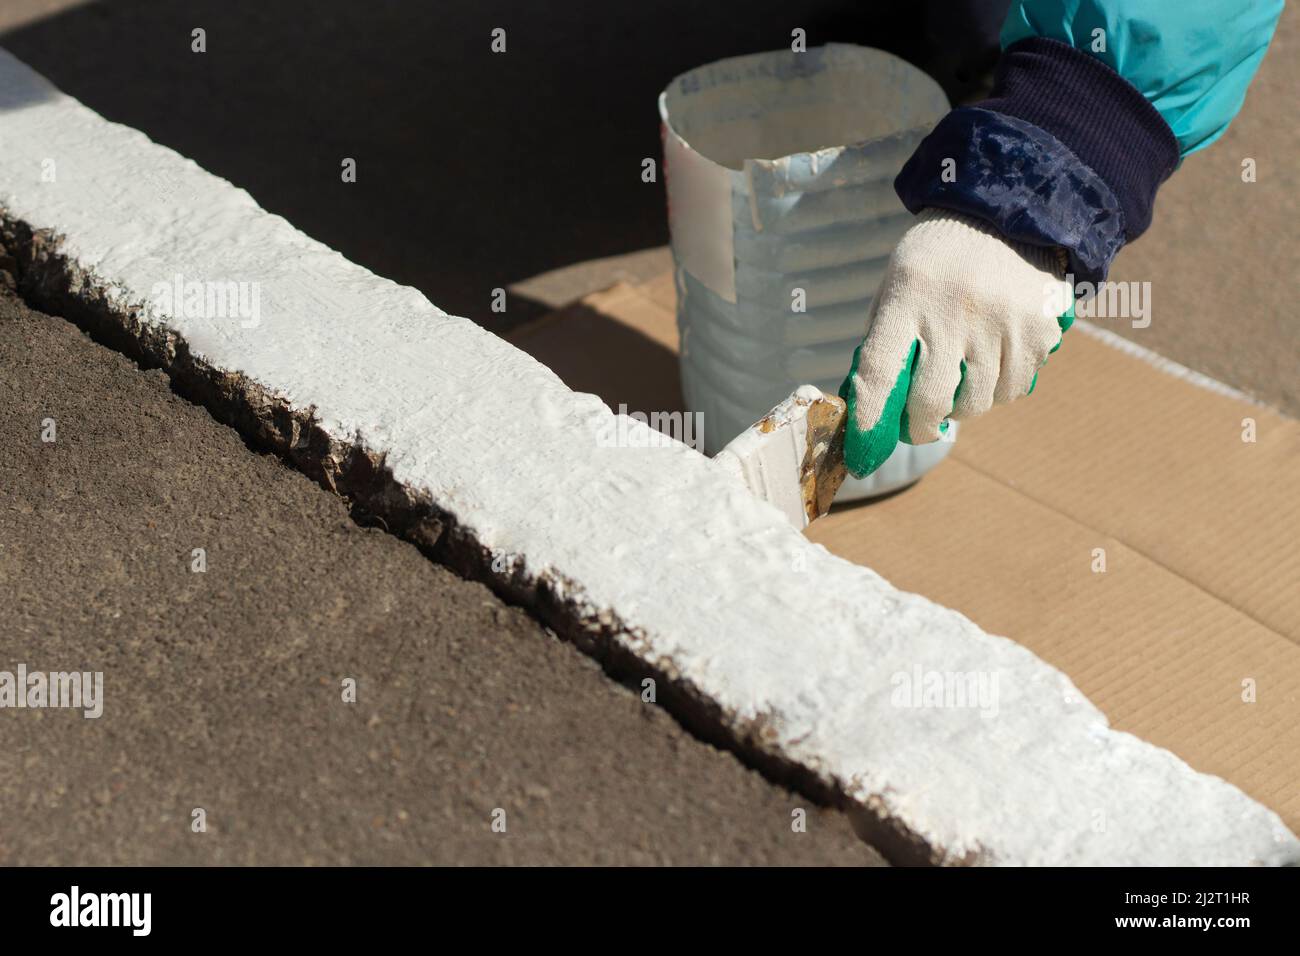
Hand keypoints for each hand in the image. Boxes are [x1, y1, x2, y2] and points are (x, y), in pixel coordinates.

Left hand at [838, 208, 1074, 477]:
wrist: (1005, 213)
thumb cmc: (936, 262)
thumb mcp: (897, 286)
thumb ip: (885, 343)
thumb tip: (872, 411)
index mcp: (906, 298)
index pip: (878, 374)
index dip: (868, 422)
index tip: (862, 455)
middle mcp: (953, 311)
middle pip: (932, 401)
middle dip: (921, 427)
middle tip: (918, 426)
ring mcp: (1000, 321)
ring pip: (977, 403)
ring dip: (962, 407)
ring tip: (959, 382)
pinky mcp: (1038, 329)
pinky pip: (1014, 389)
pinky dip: (998, 391)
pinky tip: (991, 366)